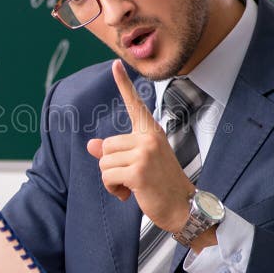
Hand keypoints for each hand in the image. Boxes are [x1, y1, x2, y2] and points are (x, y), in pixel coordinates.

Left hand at [86, 59, 192, 232]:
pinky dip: (112, 189)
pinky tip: (128, 195)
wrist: (182, 208)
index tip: (115, 64)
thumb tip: (91, 145)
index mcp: (152, 132)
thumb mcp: (140, 162)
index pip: (135, 104)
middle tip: (131, 178)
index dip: (123, 83)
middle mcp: (149, 138)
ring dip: (111, 180)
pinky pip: (107, 176)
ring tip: (132, 187)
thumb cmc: (161, 185)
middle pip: (106, 145)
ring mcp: (144, 153)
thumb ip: (116, 152)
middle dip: (111, 166)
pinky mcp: (137, 171)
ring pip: (104, 162)